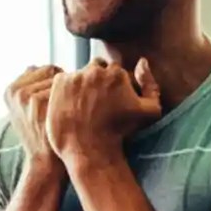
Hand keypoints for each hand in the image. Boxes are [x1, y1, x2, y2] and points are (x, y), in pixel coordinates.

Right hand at [5, 65, 62, 164]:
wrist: (45, 162)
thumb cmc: (45, 135)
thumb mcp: (29, 111)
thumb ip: (32, 87)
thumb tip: (38, 66)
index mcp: (10, 90)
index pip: (43, 69)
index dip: (55, 84)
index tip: (54, 105)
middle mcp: (14, 90)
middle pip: (51, 70)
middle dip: (61, 85)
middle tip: (61, 109)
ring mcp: (23, 94)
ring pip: (58, 78)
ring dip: (67, 92)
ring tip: (65, 113)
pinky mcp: (35, 100)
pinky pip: (64, 86)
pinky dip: (71, 99)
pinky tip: (68, 115)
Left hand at [47, 58, 161, 166]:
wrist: (89, 149)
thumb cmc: (120, 133)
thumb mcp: (150, 112)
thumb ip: (150, 85)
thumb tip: (142, 62)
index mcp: (117, 73)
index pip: (114, 70)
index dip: (111, 86)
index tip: (107, 101)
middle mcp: (96, 70)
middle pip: (96, 68)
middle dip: (96, 81)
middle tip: (94, 102)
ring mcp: (76, 76)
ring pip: (79, 74)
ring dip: (81, 84)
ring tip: (81, 105)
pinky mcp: (59, 83)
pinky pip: (62, 79)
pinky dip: (65, 88)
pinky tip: (69, 105)